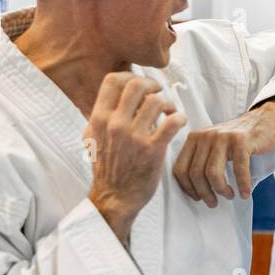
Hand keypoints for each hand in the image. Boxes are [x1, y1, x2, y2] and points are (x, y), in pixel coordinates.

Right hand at [85, 73, 185, 239]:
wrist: (114, 197)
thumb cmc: (107, 168)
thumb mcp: (94, 138)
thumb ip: (101, 116)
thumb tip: (113, 94)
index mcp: (99, 119)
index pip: (113, 80)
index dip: (131, 76)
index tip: (141, 85)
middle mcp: (115, 124)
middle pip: (137, 85)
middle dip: (153, 85)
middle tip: (159, 94)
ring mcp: (134, 137)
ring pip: (157, 101)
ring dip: (168, 104)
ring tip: (169, 113)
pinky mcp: (153, 150)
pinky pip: (172, 122)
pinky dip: (180, 117)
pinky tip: (179, 122)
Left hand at [173, 102, 274, 206]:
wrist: (262, 120)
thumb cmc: (236, 141)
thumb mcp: (212, 146)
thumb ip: (200, 161)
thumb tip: (194, 192)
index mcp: (194, 138)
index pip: (180, 169)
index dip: (187, 188)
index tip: (197, 198)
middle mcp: (205, 136)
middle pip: (196, 173)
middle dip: (204, 193)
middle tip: (213, 203)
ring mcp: (223, 137)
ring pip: (213, 173)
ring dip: (221, 190)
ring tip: (229, 196)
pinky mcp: (241, 140)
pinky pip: (238, 169)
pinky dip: (242, 184)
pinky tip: (245, 193)